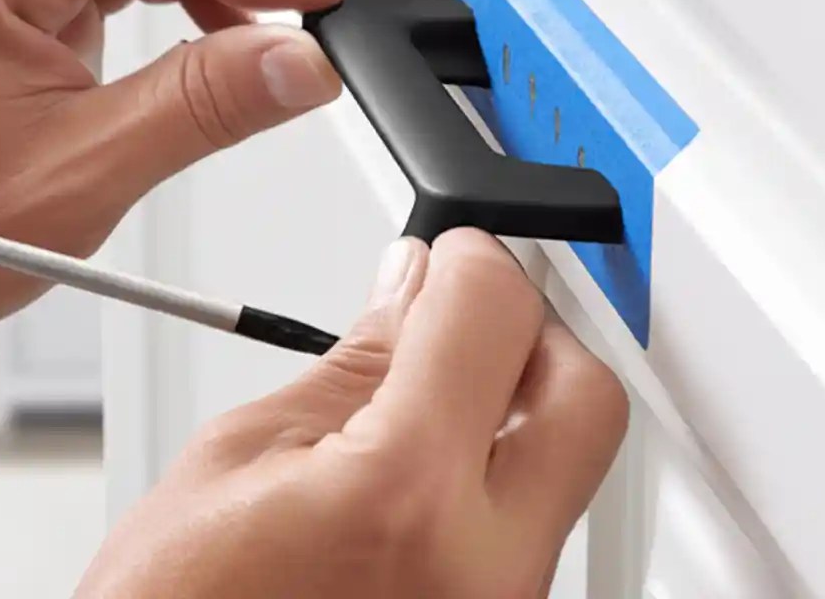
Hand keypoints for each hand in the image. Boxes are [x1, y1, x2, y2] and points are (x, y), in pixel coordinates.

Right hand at [77, 229, 629, 597]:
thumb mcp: (237, 458)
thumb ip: (352, 367)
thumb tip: (413, 291)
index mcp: (403, 499)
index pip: (495, 318)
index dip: (472, 264)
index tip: (451, 258)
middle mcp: (485, 571)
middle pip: (587, 401)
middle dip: (532, 334)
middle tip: (464, 320)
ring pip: (570, 472)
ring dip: (512, 412)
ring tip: (423, 400)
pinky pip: (535, 534)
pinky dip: (493, 481)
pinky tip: (421, 472)